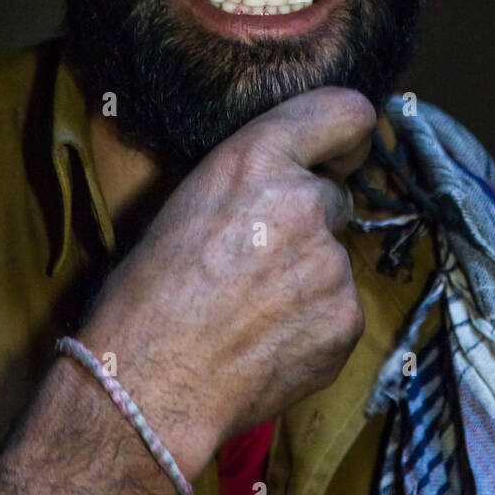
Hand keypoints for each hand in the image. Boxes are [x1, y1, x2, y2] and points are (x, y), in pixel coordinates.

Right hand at [83, 86, 376, 477]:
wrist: (147, 383)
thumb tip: (291, 182)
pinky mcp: (346, 319)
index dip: (347, 136)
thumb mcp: (188, 199)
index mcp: (255, 158)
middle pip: (333, 199)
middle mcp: (304, 200)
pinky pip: (339, 310)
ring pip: (334, 261)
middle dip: (307, 224)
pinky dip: (313, 325)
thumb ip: (253, 180)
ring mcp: (331, 263)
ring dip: (307, 279)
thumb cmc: (146, 292)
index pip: (345, 111)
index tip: (340, 156)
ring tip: (250, 311)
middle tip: (255, 260)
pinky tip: (265, 342)